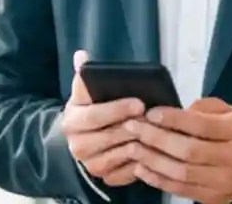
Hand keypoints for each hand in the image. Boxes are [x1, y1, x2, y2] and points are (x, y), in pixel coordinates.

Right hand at [60, 50, 144, 186]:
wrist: (83, 137)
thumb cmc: (92, 109)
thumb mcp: (86, 92)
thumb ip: (85, 75)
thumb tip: (81, 55)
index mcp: (72, 120)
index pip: (94, 116)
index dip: (117, 109)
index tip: (140, 103)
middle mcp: (77, 145)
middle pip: (109, 137)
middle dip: (134, 127)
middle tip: (154, 119)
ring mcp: (89, 164)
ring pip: (119, 156)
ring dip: (140, 145)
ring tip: (159, 133)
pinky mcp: (103, 177)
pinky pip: (124, 174)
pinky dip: (140, 164)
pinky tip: (153, 152)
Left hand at [126, 97, 231, 203]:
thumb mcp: (226, 112)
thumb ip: (203, 108)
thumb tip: (175, 113)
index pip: (202, 126)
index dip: (174, 119)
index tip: (151, 113)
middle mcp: (231, 158)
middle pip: (189, 151)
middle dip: (156, 139)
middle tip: (133, 128)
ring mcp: (221, 182)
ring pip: (182, 173)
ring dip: (153, 160)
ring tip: (132, 148)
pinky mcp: (211, 198)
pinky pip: (180, 190)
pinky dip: (158, 180)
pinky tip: (141, 168)